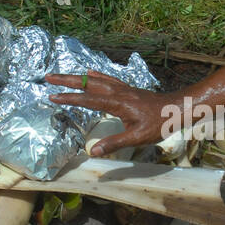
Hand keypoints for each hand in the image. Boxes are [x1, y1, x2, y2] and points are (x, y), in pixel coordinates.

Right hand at [45, 70, 178, 155]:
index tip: (52, 96)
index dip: (69, 98)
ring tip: (62, 75)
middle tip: (48, 77)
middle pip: (87, 83)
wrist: (177, 108)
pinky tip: (90, 73)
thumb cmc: (159, 124)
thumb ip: (114, 143)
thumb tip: (92, 151)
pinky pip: (107, 79)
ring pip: (95, 79)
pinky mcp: (128, 89)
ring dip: (77, 77)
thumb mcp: (137, 138)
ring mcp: (123, 89)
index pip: (87, 99)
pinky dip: (95, 75)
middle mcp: (117, 92)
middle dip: (67, 80)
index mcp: (117, 103)